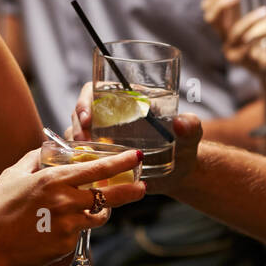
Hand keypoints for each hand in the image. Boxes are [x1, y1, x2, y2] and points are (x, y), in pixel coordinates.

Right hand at [0, 146, 145, 265]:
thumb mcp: (12, 175)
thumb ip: (33, 160)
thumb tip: (45, 150)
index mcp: (54, 179)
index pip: (97, 168)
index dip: (120, 162)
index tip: (137, 157)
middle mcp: (65, 201)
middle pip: (109, 195)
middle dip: (130, 190)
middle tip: (142, 187)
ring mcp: (68, 225)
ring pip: (99, 217)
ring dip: (101, 211)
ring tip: (93, 208)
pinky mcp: (66, 245)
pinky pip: (80, 233)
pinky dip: (76, 228)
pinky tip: (58, 228)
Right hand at [72, 86, 201, 197]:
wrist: (180, 173)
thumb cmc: (185, 148)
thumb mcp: (190, 137)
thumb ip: (191, 127)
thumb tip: (183, 122)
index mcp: (126, 102)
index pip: (95, 91)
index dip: (85, 100)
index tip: (87, 117)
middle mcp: (110, 118)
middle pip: (80, 114)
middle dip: (76, 126)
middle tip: (83, 142)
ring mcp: (103, 138)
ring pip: (76, 135)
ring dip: (74, 145)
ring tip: (83, 158)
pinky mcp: (102, 157)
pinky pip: (81, 157)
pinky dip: (77, 163)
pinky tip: (83, 172)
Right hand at [202, 0, 265, 76]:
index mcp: (227, 25)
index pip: (209, 10)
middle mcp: (225, 37)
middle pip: (211, 20)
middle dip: (220, 5)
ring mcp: (233, 50)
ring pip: (235, 33)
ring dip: (249, 20)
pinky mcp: (245, 61)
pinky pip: (251, 46)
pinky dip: (265, 36)